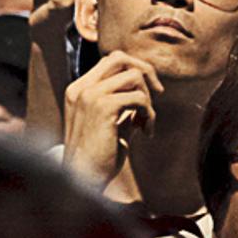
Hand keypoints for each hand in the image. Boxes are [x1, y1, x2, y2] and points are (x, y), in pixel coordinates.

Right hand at [61, 50, 163, 188]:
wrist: (82, 180)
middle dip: (146, 72)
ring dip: (149, 99)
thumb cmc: (99, 157)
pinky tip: (146, 133)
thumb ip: (122, 106)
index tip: (150, 93)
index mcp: (79, 89)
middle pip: (120, 57)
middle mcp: (81, 87)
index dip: (135, 70)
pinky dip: (150, 114)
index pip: (110, 60)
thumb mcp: (110, 124)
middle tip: (158, 95)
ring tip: (148, 123)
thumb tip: (146, 93)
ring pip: (133, 75)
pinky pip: (139, 98)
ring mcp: (89, 95)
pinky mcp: (102, 107)